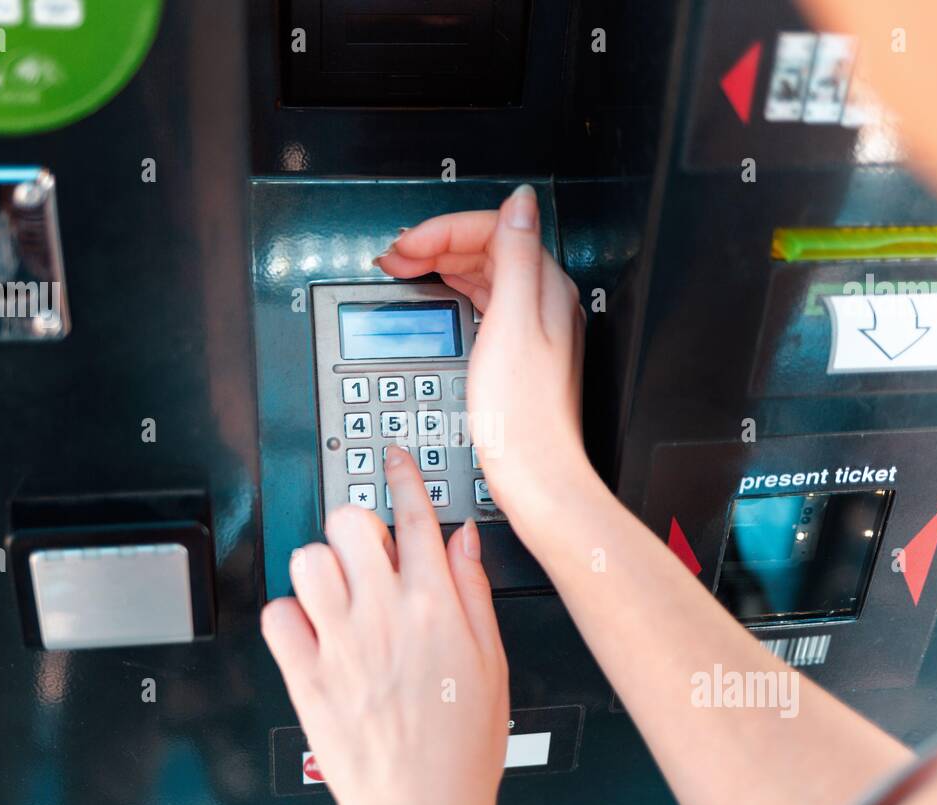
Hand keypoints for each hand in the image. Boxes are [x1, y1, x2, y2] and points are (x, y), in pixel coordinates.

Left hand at [261, 447, 509, 804]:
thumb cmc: (461, 746)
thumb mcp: (492, 661)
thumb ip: (474, 592)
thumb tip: (463, 541)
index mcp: (435, 606)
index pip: (415, 514)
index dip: (403, 474)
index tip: (393, 458)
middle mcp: (382, 613)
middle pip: (349, 521)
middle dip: (358, 522)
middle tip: (370, 547)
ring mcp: (339, 641)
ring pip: (308, 558)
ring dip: (323, 564)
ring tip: (340, 588)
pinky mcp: (305, 672)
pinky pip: (277, 614)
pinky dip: (290, 613)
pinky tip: (313, 627)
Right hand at [376, 185, 588, 526]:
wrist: (533, 471)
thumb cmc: (521, 413)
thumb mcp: (510, 323)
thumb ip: (516, 255)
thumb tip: (519, 201)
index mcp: (544, 286)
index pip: (493, 229)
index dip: (443, 229)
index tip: (405, 246)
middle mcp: (543, 300)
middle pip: (487, 247)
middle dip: (435, 243)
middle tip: (393, 257)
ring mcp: (531, 324)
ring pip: (482, 272)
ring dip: (440, 264)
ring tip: (403, 269)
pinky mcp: (517, 348)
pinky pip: (482, 299)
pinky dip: (452, 289)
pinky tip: (436, 294)